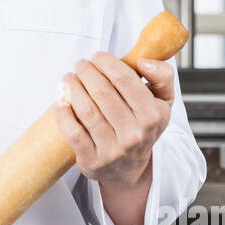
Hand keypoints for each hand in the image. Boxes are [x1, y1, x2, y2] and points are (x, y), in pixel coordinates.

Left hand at [53, 53, 174, 191]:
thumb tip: (144, 61)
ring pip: (86, 111)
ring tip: (69, 79)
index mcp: (151, 116)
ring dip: (72, 88)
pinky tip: (61, 100)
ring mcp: (112, 150)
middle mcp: (134, 134)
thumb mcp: (163, 102)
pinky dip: (63, 112)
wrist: (130, 168)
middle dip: (86, 72)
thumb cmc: (143, 126)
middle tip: (81, 65)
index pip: (125, 80)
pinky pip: (73, 132)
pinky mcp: (92, 160)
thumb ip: (162, 76)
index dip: (107, 63)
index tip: (97, 56)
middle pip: (102, 93)